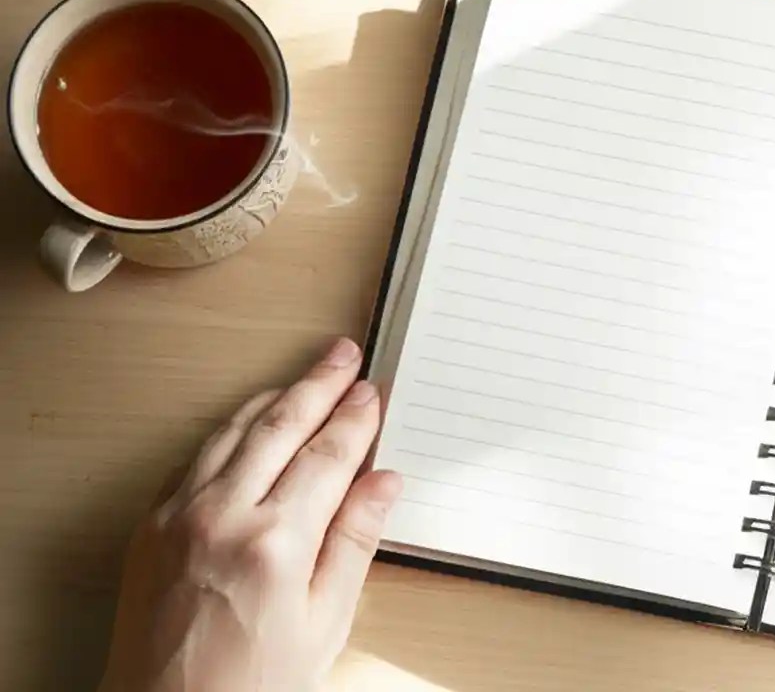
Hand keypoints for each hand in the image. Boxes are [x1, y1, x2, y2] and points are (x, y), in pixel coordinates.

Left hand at [97, 338, 401, 691]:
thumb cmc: (250, 684)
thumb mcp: (325, 623)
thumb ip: (354, 543)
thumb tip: (383, 483)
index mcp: (276, 543)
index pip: (329, 457)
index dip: (355, 420)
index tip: (372, 395)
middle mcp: (222, 516)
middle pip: (281, 426)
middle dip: (319, 385)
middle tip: (343, 357)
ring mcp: (179, 515)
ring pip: (233, 431)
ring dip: (274, 397)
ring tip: (304, 376)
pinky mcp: (151, 525)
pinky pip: (195, 457)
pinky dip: (229, 429)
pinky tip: (248, 422)